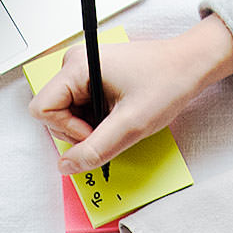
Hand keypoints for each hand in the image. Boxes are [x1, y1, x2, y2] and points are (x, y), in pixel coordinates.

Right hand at [28, 16, 232, 174]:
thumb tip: (66, 167)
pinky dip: (97, 121)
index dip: (67, 130)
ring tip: (120, 118)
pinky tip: (119, 114)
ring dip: (90, 127)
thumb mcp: (131, 125)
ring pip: (67, 115)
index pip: (42, 109)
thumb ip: (95, 149)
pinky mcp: (92, 79)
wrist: (190, 65)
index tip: (97, 130)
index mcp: (78, 66)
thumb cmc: (167, 82)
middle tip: (113, 125)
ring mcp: (83, 71)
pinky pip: (80, 110)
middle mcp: (75, 64)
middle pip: (53, 114)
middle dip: (79, 131)